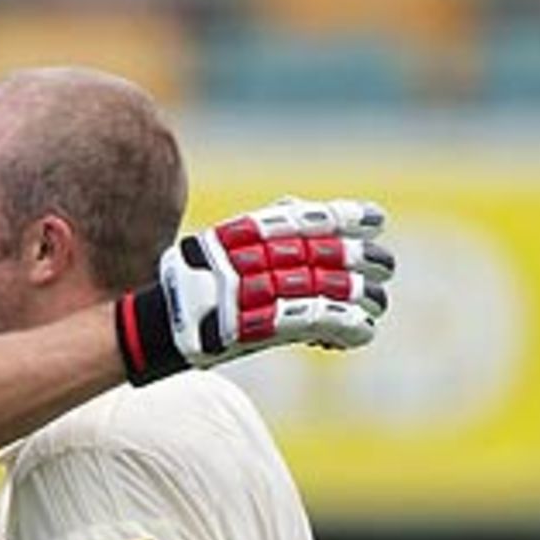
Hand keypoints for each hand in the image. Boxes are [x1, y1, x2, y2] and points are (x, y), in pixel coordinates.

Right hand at [116, 195, 393, 383]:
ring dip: (360, 297)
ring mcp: (255, 291)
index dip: (344, 216)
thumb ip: (262, 229)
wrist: (154, 329)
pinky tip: (363, 332)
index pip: (306, 218)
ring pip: (324, 287)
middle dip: (361, 259)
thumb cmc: (189, 290)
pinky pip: (312, 321)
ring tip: (378, 304)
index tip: (375, 219)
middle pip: (323, 252)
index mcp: (245, 234)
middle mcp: (253, 258)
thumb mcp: (221, 245)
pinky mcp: (257, 326)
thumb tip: (297, 206)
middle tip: (385, 267)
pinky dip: (344, 326)